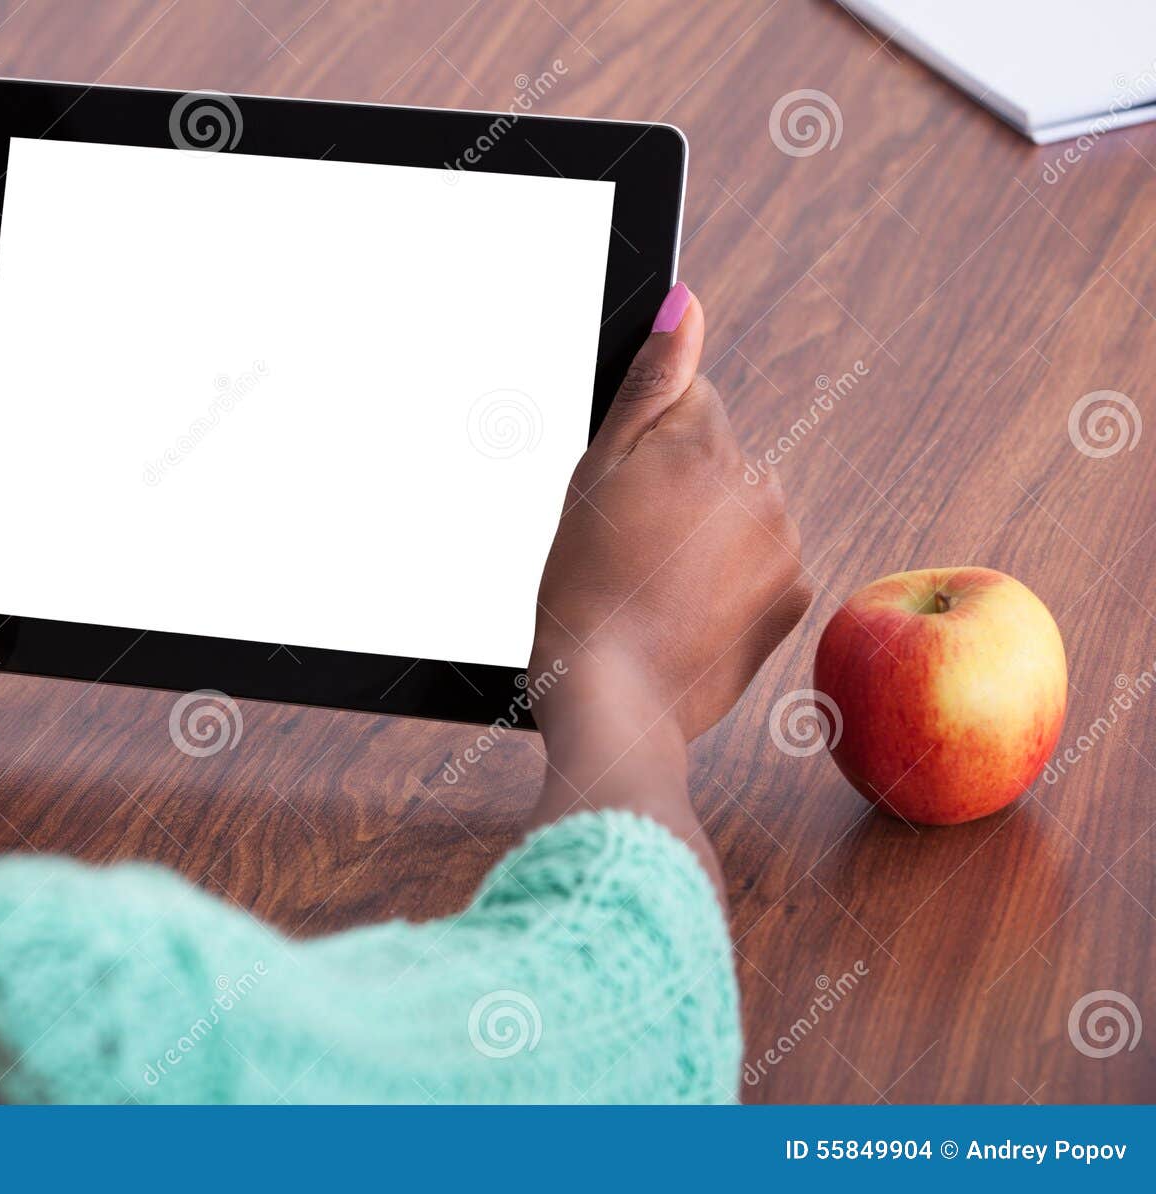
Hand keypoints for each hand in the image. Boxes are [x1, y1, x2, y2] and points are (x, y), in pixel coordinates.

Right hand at [527, 284, 811, 868]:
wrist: (615, 704)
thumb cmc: (583, 590)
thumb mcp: (595, 476)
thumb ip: (650, 384)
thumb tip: (687, 303)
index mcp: (705, 443)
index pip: (686, 399)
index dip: (643, 446)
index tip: (619, 496)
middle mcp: (760, 484)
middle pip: (717, 456)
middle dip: (678, 489)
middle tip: (627, 549)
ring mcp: (785, 543)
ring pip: (740, 510)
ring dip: (705, 535)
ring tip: (652, 585)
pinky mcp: (795, 597)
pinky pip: (762, 563)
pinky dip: (729, 580)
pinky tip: (684, 611)